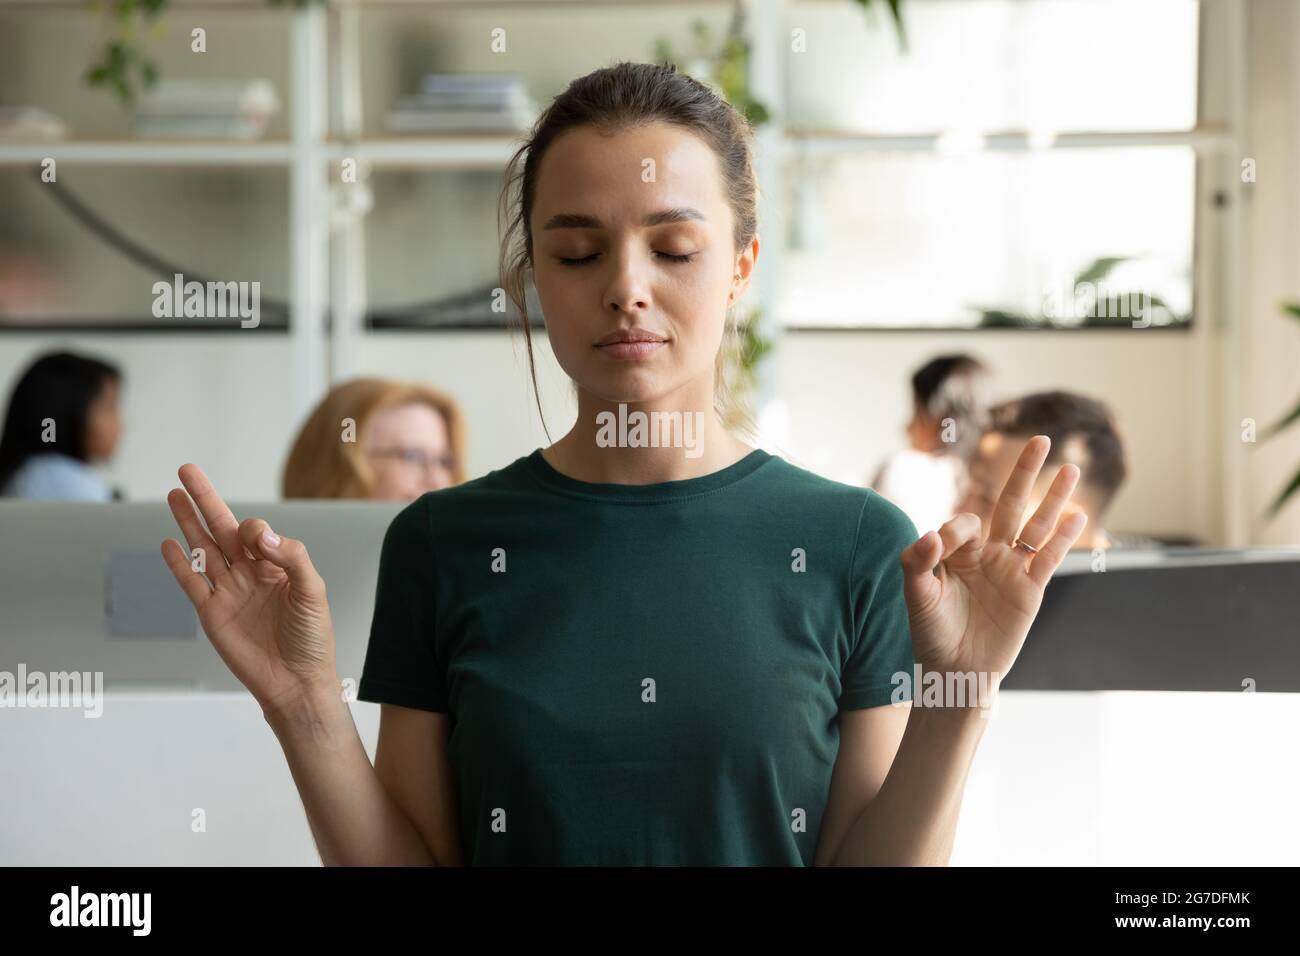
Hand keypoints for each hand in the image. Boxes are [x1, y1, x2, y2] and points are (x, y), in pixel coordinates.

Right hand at [161, 464, 338, 716]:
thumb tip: (262, 535)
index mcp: (276, 565)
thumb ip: (292, 557)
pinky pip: (191, 583)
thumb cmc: (312, 637)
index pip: (256, 532)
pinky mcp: (211, 614)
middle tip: (186, 471)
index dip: (254, 529)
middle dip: (205, 500)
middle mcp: (249, 573)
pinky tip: (168, 543)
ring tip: (173, 495)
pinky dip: (178, 564)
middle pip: (222, 529)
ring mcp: (228, 592)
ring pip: (203, 550)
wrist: (296, 681)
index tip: (259, 541)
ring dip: (187, 523)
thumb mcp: (313, 591)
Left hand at [899, 435, 1087, 686]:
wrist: (955, 672)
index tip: (941, 545)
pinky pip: (1048, 557)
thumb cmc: (931, 633)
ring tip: (1070, 468)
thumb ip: (917, 562)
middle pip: (1009, 504)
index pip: (965, 522)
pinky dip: (1062, 537)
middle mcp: (988, 553)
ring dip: (1053, 497)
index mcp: (957, 550)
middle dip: (1023, 473)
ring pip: (1035, 525)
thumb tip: (929, 533)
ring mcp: (1012, 569)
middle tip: (1039, 440)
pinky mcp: (1030, 590)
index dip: (955, 529)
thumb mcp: (916, 596)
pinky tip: (1077, 514)